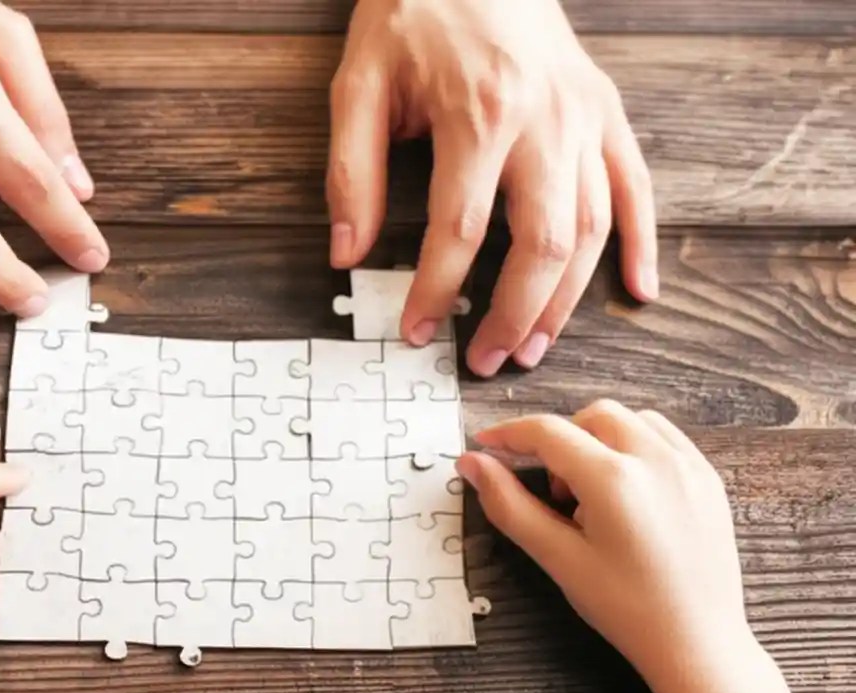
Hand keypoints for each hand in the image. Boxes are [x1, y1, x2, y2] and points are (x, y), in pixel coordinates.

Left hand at [328, 0, 657, 375]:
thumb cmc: (413, 13)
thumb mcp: (359, 82)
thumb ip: (350, 172)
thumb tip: (347, 254)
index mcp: (477, 114)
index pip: (460, 229)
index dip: (437, 291)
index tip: (417, 331)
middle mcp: (543, 120)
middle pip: (541, 242)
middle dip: (514, 313)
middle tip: (489, 361)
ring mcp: (584, 117)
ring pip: (592, 225)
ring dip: (569, 297)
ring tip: (537, 345)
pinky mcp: (607, 110)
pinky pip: (636, 185)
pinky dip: (643, 241)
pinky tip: (638, 290)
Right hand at [457, 401, 798, 692]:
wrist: (698, 644)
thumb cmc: (627, 608)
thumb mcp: (558, 558)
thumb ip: (510, 505)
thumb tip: (473, 464)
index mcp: (613, 480)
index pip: (548, 432)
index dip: (509, 433)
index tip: (486, 444)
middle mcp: (655, 460)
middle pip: (591, 416)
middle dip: (560, 440)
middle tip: (554, 492)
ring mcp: (689, 465)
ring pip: (631, 419)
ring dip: (599, 438)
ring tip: (592, 492)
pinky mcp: (709, 478)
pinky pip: (664, 437)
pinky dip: (635, 446)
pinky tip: (627, 490)